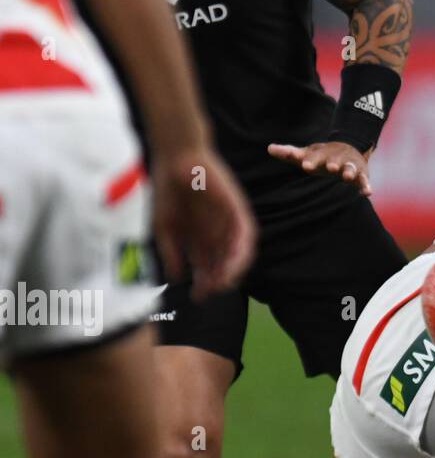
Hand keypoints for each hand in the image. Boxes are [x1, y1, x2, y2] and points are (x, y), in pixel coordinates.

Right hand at [152, 148, 256, 299]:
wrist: (177, 160)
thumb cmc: (167, 191)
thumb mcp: (165, 228)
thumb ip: (171, 252)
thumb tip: (176, 278)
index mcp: (199, 236)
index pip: (206, 265)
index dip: (203, 282)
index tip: (197, 296)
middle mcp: (215, 231)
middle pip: (222, 262)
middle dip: (217, 279)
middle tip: (209, 293)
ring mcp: (228, 221)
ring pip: (236, 252)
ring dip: (231, 270)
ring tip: (222, 284)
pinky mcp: (238, 209)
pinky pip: (246, 234)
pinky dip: (242, 251)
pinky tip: (235, 265)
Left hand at [268, 141, 372, 194]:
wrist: (349, 147)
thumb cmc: (322, 156)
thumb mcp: (307, 153)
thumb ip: (289, 153)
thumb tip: (269, 148)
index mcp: (322, 155)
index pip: (315, 157)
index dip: (311, 161)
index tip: (305, 165)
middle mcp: (336, 159)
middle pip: (335, 160)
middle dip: (333, 163)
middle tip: (331, 167)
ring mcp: (349, 166)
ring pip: (351, 168)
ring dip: (349, 171)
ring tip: (348, 177)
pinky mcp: (361, 174)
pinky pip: (364, 180)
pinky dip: (366, 185)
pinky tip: (368, 192)